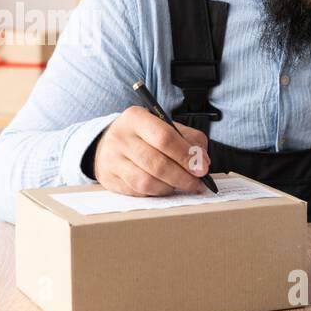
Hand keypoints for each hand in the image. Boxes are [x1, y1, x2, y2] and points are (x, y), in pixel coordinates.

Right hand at [93, 106, 211, 196]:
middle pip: (157, 163)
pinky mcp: (109, 179)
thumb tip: (202, 162)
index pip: (165, 138)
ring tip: (180, 185)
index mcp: (136, 118)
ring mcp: (112, 159)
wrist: (108, 144)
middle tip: (197, 183)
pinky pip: (138, 192)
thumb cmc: (143, 136)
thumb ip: (188, 140)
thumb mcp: (164, 126)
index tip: (202, 168)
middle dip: (183, 177)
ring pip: (147, 182)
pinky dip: (156, 193)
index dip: (186, 156)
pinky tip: (163, 187)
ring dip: (170, 187)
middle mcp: (120, 137)